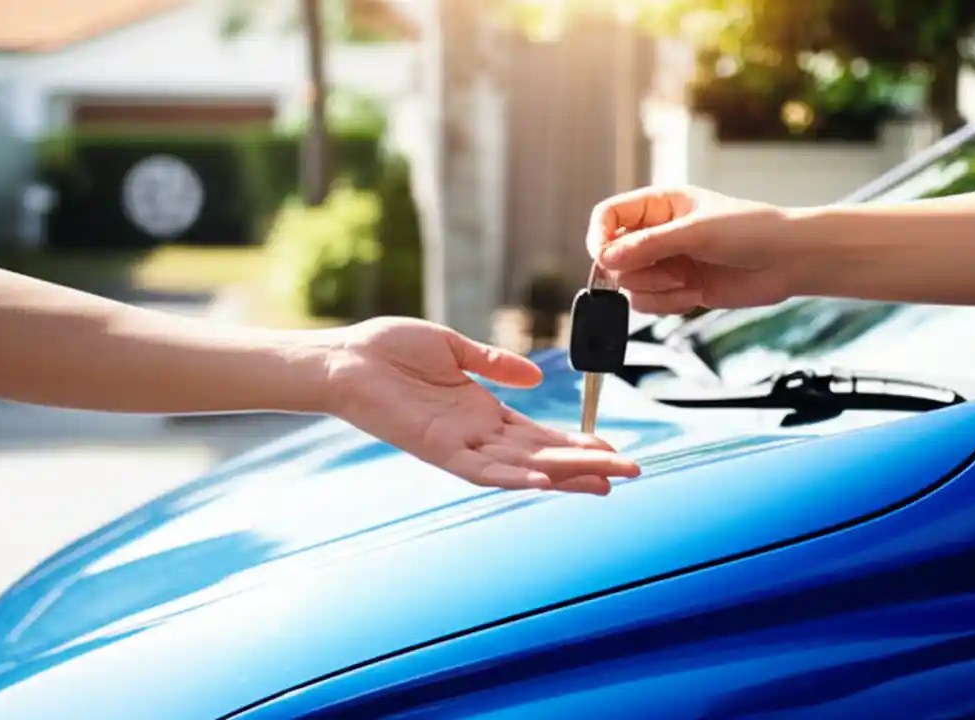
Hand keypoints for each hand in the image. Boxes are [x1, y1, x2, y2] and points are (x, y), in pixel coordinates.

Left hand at [327, 318, 639, 494]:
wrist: (344, 358)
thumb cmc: (388, 349)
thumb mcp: (453, 349)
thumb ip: (495, 363)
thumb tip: (534, 376)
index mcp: (482, 411)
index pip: (540, 435)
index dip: (576, 442)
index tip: (613, 448)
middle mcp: (476, 435)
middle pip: (542, 457)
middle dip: (586, 465)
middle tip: (630, 472)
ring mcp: (458, 446)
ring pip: (523, 469)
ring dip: (565, 476)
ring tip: (607, 480)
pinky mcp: (436, 450)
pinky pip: (482, 471)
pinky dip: (514, 479)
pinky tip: (546, 482)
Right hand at [587, 186, 793, 312]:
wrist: (787, 261)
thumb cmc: (750, 231)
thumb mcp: (695, 232)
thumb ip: (647, 245)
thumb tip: (604, 258)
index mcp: (658, 204)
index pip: (608, 216)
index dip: (600, 238)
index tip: (606, 259)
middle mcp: (657, 232)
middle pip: (614, 257)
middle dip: (639, 271)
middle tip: (671, 270)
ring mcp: (666, 262)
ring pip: (629, 285)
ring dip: (656, 290)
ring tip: (688, 282)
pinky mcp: (676, 288)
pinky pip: (648, 303)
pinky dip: (668, 304)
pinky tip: (694, 295)